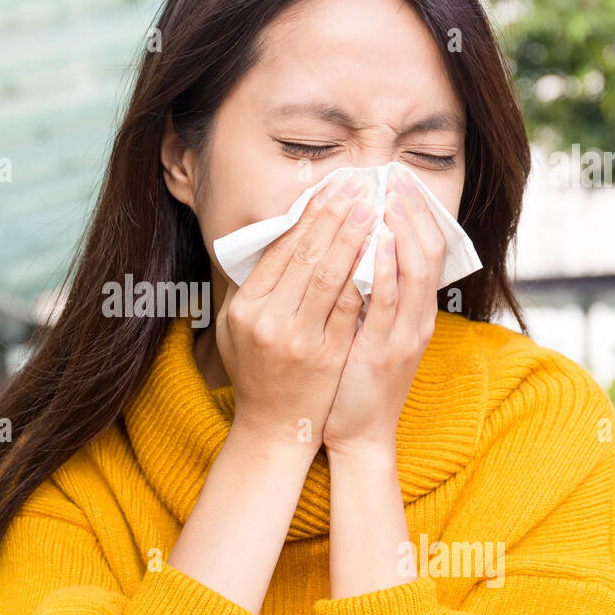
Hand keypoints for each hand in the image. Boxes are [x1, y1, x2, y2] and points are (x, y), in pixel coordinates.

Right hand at [217, 175, 372, 450]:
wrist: (274, 428)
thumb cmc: (256, 372)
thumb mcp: (234, 328)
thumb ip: (251, 287)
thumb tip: (274, 238)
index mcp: (245, 308)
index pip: (280, 249)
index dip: (308, 215)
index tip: (330, 189)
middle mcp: (268, 321)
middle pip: (306, 255)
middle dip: (335, 215)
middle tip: (358, 186)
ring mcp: (298, 340)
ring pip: (330, 276)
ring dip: (354, 237)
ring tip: (372, 207)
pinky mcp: (327, 356)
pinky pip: (350, 309)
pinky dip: (365, 278)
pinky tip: (380, 252)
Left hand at [322, 171, 446, 454]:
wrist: (358, 435)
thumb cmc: (355, 381)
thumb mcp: (369, 331)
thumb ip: (369, 295)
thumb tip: (354, 250)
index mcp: (414, 313)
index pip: (426, 251)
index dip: (416, 215)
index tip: (399, 183)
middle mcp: (416, 320)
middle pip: (426, 252)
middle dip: (412, 213)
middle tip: (395, 177)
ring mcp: (403, 336)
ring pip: (413, 272)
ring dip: (401, 230)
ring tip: (387, 196)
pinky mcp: (383, 352)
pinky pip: (388, 303)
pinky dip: (386, 269)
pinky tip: (376, 242)